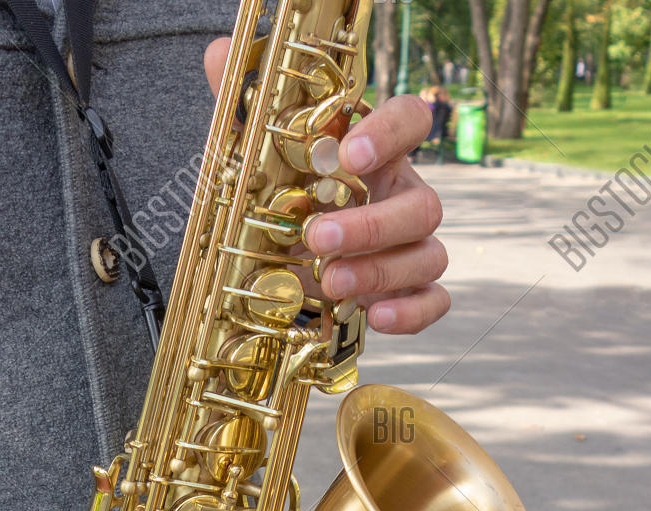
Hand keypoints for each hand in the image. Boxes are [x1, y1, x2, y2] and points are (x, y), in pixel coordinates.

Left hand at [204, 40, 449, 333]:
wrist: (282, 265)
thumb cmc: (283, 202)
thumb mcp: (258, 158)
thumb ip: (245, 110)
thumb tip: (217, 53)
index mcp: (373, 154)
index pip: (410, 121)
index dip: (389, 134)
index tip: (349, 154)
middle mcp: (401, 196)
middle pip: (422, 203)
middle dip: (370, 225)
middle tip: (316, 239)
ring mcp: (411, 245)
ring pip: (429, 254)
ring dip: (380, 270)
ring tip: (328, 283)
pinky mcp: (409, 291)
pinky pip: (434, 301)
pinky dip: (412, 312)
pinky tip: (375, 316)